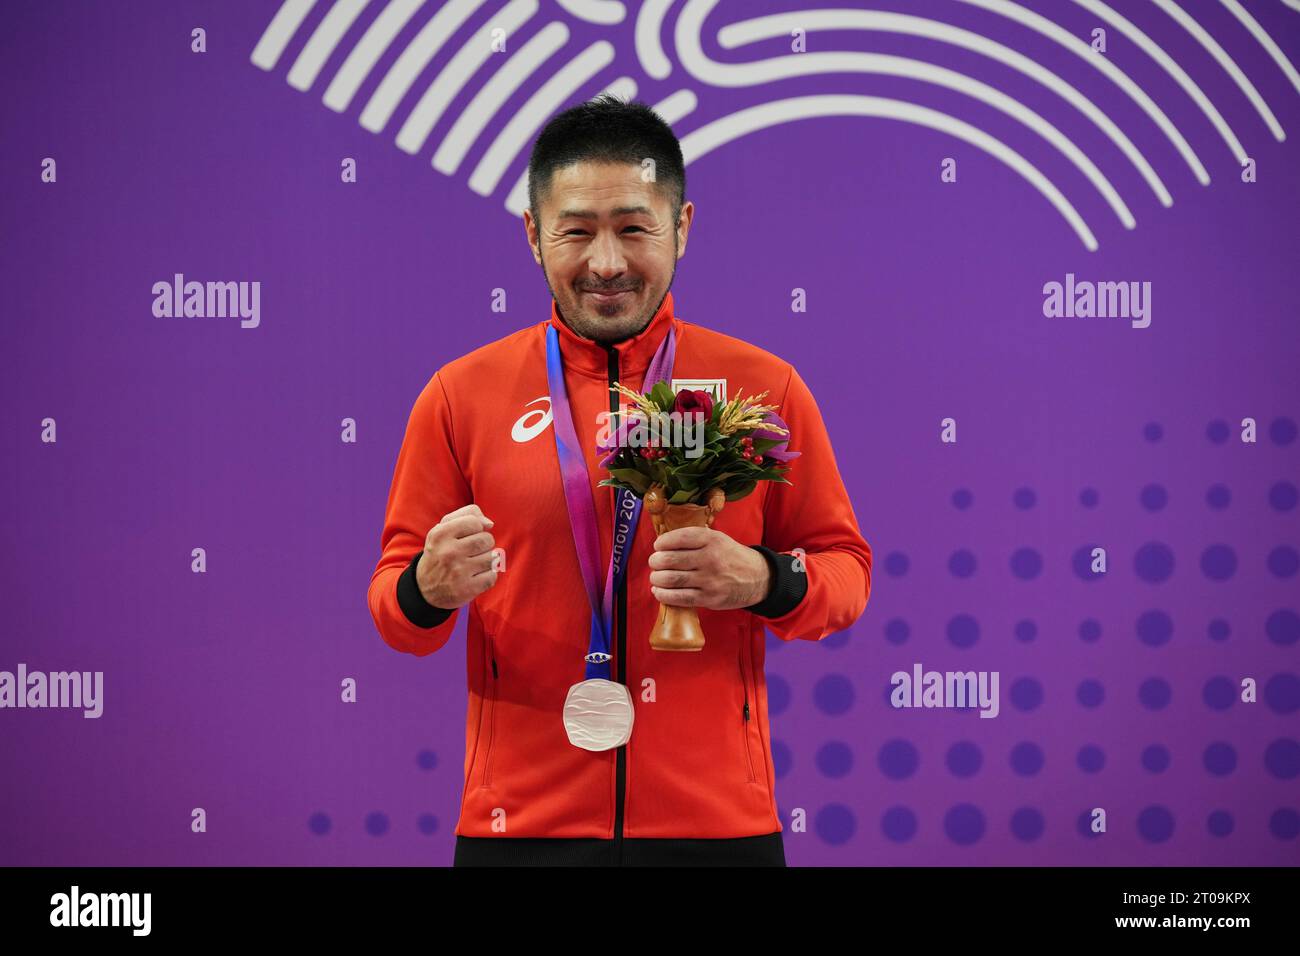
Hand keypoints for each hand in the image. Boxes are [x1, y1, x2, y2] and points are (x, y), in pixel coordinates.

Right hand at [416, 504, 499, 609]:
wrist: (424, 588)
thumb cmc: (440, 552)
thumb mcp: (443, 529)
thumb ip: (467, 515)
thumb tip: (489, 523)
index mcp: (441, 534)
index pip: (475, 522)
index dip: (476, 528)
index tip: (468, 536)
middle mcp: (449, 552)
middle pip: (487, 539)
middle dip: (484, 544)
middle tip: (472, 551)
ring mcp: (458, 572)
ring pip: (492, 557)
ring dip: (487, 560)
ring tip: (474, 563)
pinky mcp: (468, 589)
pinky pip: (492, 575)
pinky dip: (488, 575)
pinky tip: (475, 576)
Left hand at [647, 526, 771, 609]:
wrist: (757, 578)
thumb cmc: (731, 557)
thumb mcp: (718, 539)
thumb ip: (694, 539)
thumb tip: (663, 543)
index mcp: (711, 540)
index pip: (679, 538)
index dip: (662, 542)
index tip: (658, 546)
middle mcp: (710, 558)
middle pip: (670, 559)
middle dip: (655, 561)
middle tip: (654, 562)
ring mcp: (709, 580)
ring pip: (671, 579)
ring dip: (656, 578)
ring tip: (656, 577)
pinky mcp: (709, 598)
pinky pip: (679, 598)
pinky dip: (663, 595)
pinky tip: (658, 591)